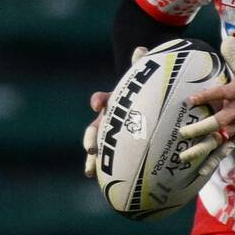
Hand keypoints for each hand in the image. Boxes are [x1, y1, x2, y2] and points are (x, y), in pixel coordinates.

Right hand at [82, 46, 148, 176]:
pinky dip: (110, 173)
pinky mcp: (118, 149)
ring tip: (89, 171)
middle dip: (90, 138)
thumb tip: (140, 48)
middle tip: (90, 148)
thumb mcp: (144, 79)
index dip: (99, 102)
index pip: (102, 100)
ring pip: (99, 148)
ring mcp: (111, 135)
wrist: (145, 104)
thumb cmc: (145, 92)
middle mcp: (108, 119)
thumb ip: (142, 66)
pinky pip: (113, 162)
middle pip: (95, 129)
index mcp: (114, 103)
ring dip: (92, 159)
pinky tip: (110, 185)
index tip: (97, 105)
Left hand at [178, 36, 234, 168]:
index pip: (216, 95)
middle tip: (182, 134)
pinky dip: (213, 161)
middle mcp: (233, 113)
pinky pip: (224, 152)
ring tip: (183, 157)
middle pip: (214, 124)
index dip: (203, 98)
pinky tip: (200, 169)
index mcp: (234, 94)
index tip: (189, 101)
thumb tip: (226, 37)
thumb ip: (233, 56)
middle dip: (198, 130)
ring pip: (216, 141)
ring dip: (200, 150)